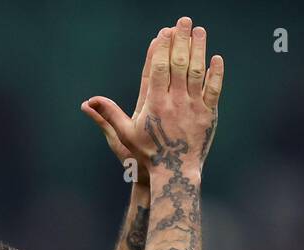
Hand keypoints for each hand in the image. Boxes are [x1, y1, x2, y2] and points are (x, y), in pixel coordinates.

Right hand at [82, 18, 222, 183]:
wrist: (174, 175)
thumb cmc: (146, 156)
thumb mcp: (123, 136)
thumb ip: (108, 116)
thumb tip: (86, 104)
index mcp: (154, 104)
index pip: (158, 69)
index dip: (162, 48)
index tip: (164, 32)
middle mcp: (174, 102)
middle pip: (178, 64)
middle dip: (181, 40)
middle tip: (184, 21)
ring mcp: (193, 108)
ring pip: (196, 73)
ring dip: (199, 49)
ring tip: (199, 30)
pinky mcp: (208, 115)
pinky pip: (213, 90)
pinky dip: (216, 74)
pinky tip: (216, 58)